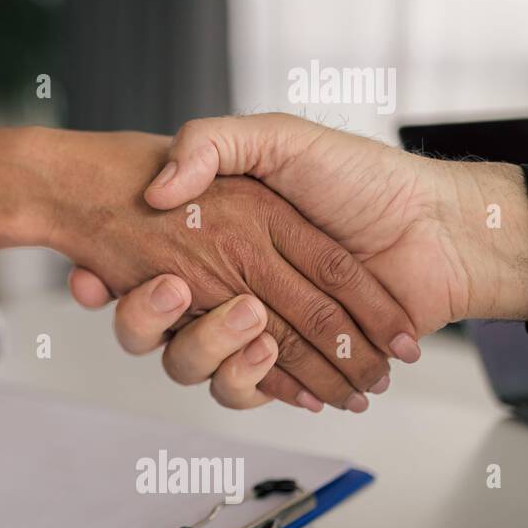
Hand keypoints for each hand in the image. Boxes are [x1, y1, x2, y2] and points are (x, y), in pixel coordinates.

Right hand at [0, 127, 415, 410]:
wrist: (435, 227)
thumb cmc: (360, 179)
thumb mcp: (274, 138)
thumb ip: (209, 144)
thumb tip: (158, 191)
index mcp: (213, 236)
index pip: (142, 267)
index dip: (110, 279)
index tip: (93, 277)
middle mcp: (223, 284)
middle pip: (153, 323)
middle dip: (146, 315)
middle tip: (172, 288)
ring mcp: (251, 329)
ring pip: (190, 364)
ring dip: (207, 346)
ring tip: (245, 318)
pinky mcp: (284, 367)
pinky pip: (242, 390)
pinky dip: (254, 382)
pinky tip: (267, 357)